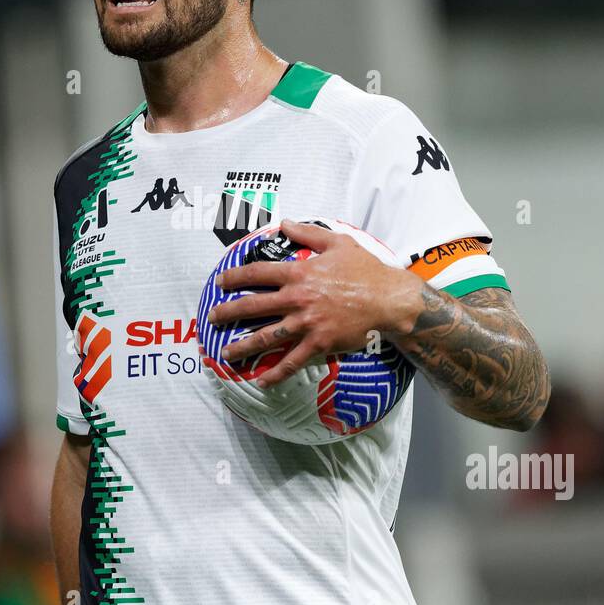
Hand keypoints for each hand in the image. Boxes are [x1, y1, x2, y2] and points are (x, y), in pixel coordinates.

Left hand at [206, 219, 418, 387]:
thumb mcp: (338, 242)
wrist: (390, 300)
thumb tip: (284, 223)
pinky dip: (276, 373)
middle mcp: (298, 299)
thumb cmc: (366, 270)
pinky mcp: (319, 344)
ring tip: (226, 353)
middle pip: (253, 306)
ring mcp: (307, 323)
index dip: (235, 277)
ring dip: (243, 346)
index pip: (258, 273)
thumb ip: (307, 233)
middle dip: (228, 312)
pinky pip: (292, 361)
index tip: (221, 282)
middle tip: (213, 318)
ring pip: (266, 337)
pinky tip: (262, 381)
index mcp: (300, 273)